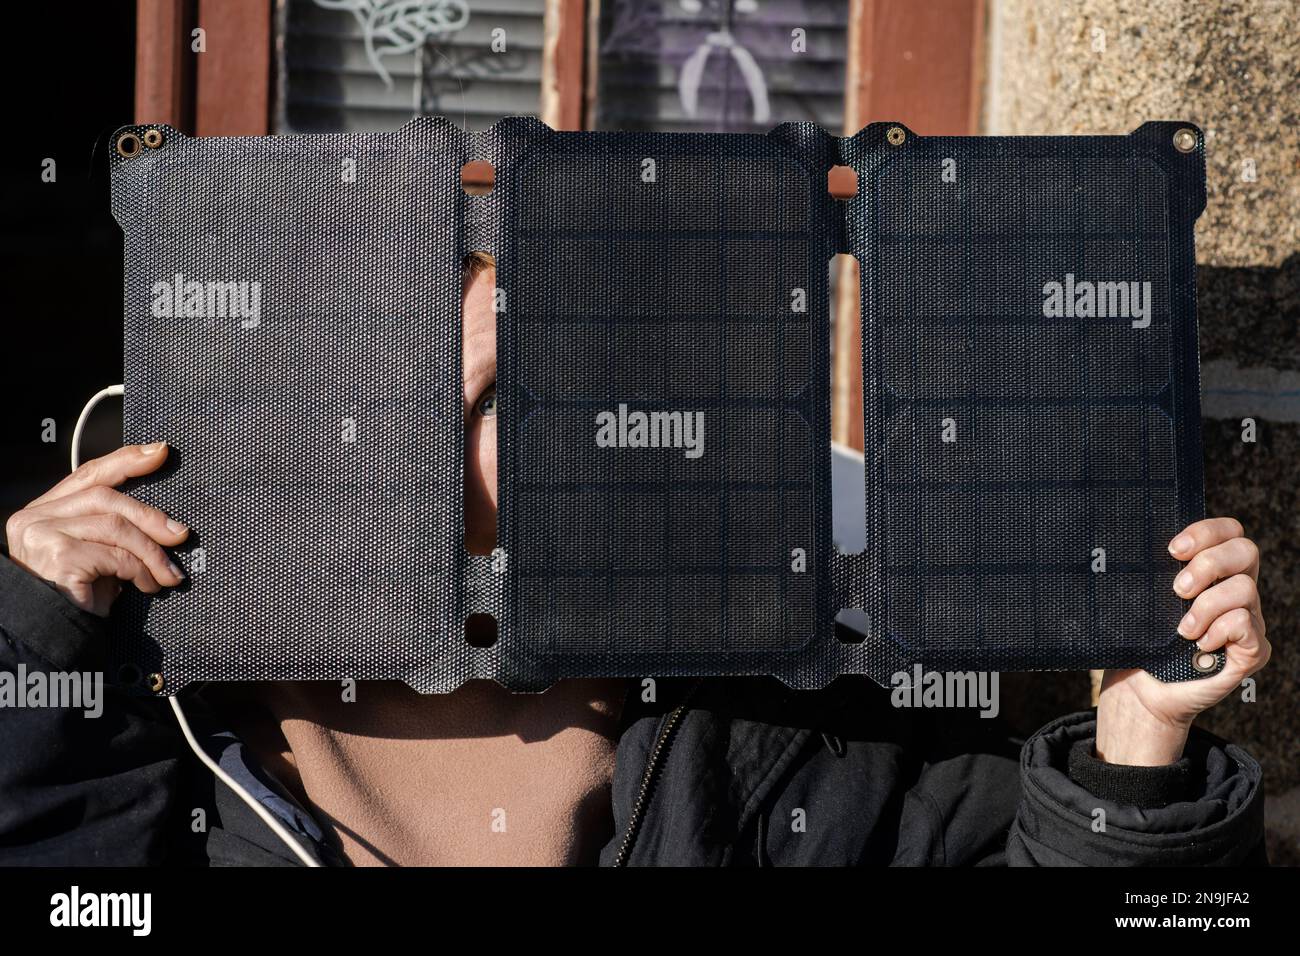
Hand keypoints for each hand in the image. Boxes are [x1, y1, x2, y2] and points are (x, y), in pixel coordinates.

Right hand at [4, 443, 188, 616]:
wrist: (45, 634)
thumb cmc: (74, 595)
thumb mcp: (95, 554)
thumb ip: (113, 530)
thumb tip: (166, 523)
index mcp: (45, 509)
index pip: (90, 473)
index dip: (127, 460)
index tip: (160, 452)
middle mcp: (36, 517)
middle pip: (108, 498)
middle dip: (151, 517)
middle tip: (181, 535)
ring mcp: (43, 535)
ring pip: (117, 527)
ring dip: (152, 552)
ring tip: (168, 573)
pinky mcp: (59, 558)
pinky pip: (117, 556)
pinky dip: (141, 570)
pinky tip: (148, 585)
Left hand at [1095, 517, 1269, 764]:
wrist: (1141, 689)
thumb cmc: (1140, 640)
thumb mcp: (1144, 599)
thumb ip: (1152, 571)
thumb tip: (1131, 541)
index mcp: (1213, 572)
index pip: (1229, 532)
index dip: (1207, 531)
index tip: (1172, 549)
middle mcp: (1236, 591)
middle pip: (1246, 550)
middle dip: (1208, 563)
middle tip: (1177, 589)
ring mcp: (1249, 620)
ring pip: (1245, 588)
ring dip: (1206, 606)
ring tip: (1181, 630)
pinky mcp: (1253, 650)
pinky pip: (1245, 624)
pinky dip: (1217, 631)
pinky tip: (1198, 646)